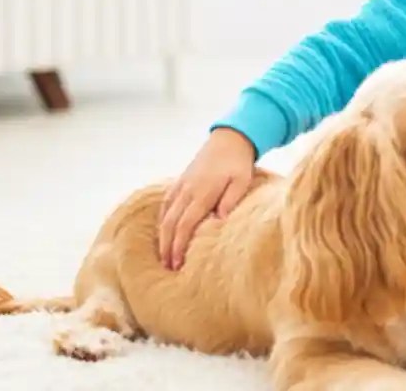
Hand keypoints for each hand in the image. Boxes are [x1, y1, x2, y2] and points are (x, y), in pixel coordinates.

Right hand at [157, 127, 255, 269]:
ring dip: (163, 236)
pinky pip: (166, 203)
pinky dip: (163, 220)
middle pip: (170, 223)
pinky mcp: (181, 181)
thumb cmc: (239, 162)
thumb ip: (231, 201)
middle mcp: (187, 190)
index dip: (179, 246)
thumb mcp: (242, 181)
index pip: (185, 224)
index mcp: (202, 192)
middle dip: (167, 246)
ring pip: (165, 214)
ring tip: (164, 255)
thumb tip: (219, 221)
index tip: (177, 264)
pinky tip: (164, 231)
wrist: (230, 138)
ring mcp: (181, 185)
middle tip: (168, 267)